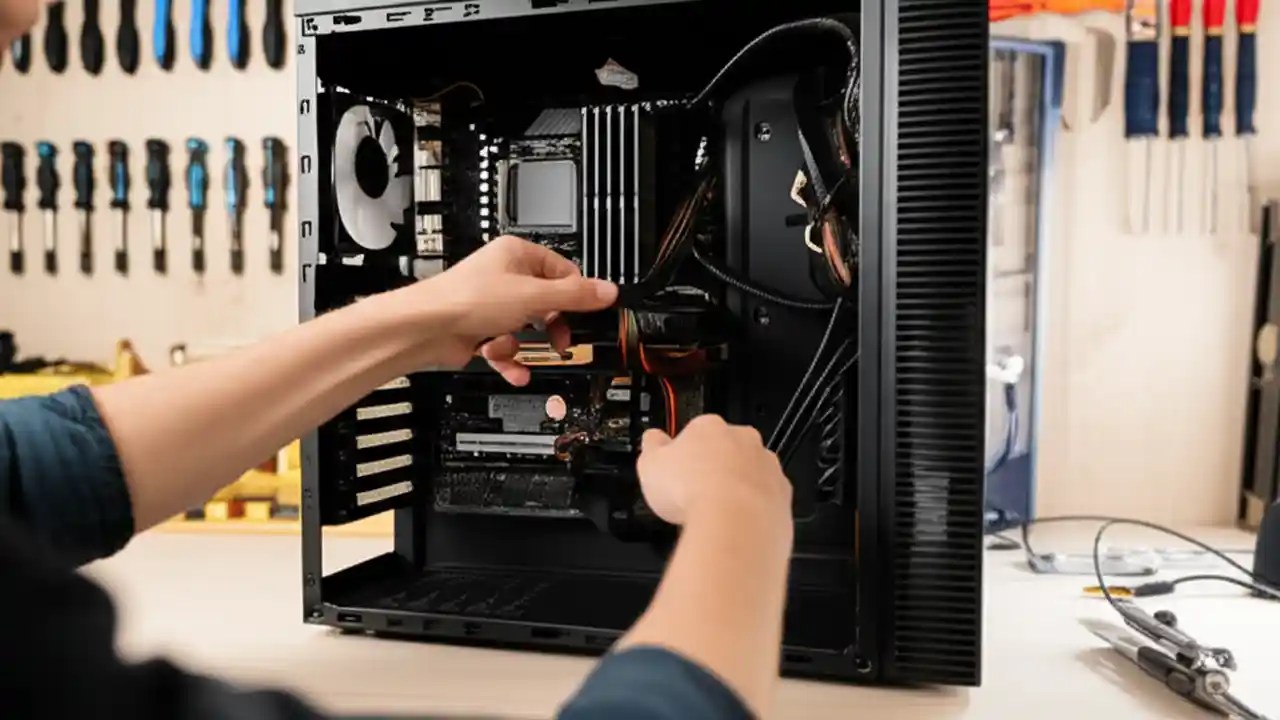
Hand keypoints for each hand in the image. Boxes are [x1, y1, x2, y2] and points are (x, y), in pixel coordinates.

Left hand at [396, 235, 617, 384]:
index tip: (587, 313)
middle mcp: (506, 277)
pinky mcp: (482, 331)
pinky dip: (509, 359)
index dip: (576, 294)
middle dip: (550, 326)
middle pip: (547, 303)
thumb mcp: (533, 296)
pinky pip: (508, 347)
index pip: (563, 271)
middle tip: (560, 340)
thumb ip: (574, 296)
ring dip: (521, 345)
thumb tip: (607, 291)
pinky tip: (511, 368)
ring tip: (511, 348)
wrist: (425, 329)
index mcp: (518, 255)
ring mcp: (492, 305)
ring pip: (527, 329)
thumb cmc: (467, 299)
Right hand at [637, 414, 792, 528]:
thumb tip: (652, 439)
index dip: (684, 453)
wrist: (734, 522)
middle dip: (713, 468)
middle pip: (726, 450)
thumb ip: (652, 447)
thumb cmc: (694, 492)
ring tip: (714, 512)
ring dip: (736, 487)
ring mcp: (766, 466)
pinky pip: (766, 498)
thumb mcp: (649, 465)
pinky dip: (753, 509)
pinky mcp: (782, 493)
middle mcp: (743, 441)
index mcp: (710, 427)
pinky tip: (736, 524)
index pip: (695, 432)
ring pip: (749, 472)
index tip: (677, 469)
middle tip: (694, 492)